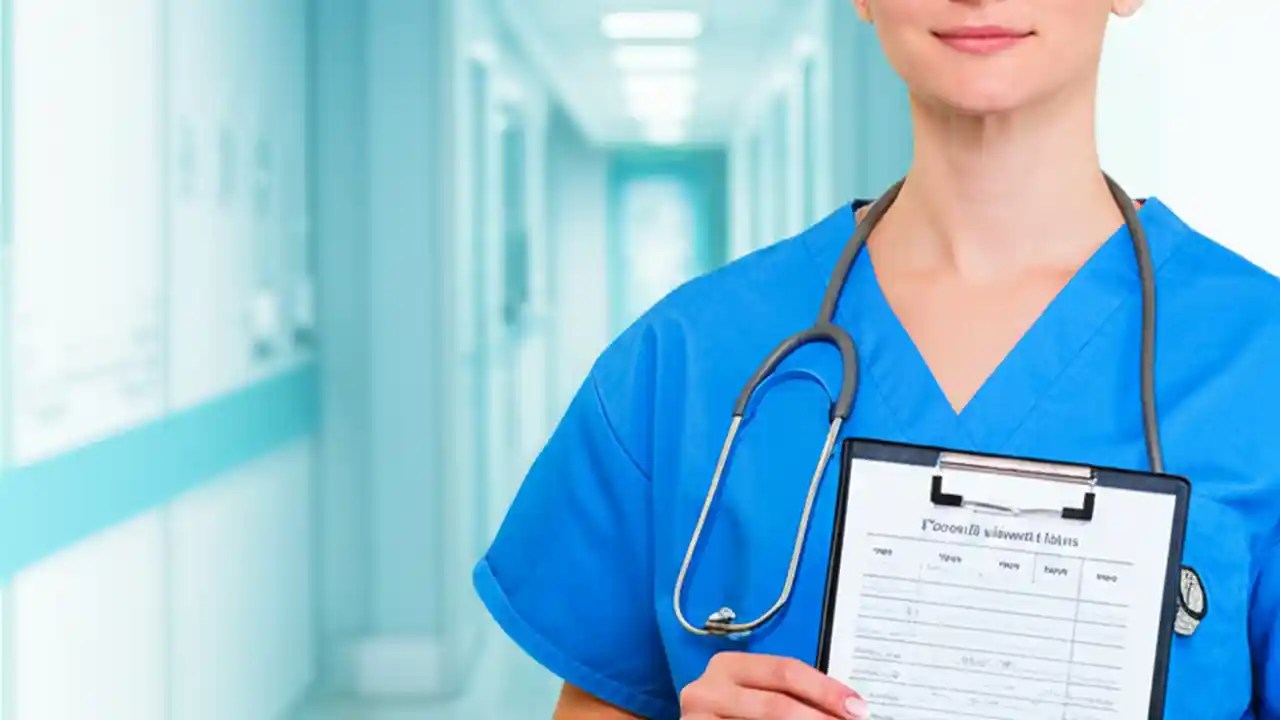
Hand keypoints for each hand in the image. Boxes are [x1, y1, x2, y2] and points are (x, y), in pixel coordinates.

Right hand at [679, 652, 868, 718]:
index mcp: (727, 666)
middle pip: (776, 704)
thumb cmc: (734, 712)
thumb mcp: (755, 694)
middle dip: (819, 718)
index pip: (784, 671)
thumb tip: (844, 707)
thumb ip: (787, 695)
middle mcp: (707, 690)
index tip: (857, 707)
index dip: (825, 689)